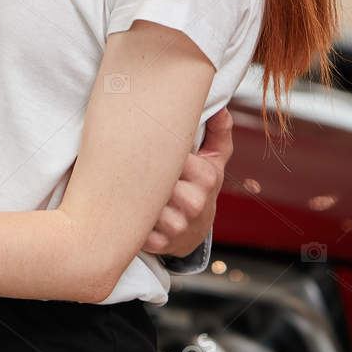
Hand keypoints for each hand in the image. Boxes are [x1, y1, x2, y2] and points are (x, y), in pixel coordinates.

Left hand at [142, 107, 231, 257]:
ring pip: (144, 200)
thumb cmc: (200, 185)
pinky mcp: (160, 244)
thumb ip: (218, 130)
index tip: (145, 141)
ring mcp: (178, 226)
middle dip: (143, 172)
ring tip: (132, 186)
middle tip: (133, 164)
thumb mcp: (215, 158)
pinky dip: (129, 217)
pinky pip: (136, 225)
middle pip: (155, 178)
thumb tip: (221, 107)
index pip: (172, 155)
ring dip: (133, 192)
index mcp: (206, 177)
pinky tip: (131, 208)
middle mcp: (195, 204)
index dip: (155, 148)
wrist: (195, 230)